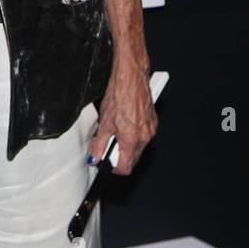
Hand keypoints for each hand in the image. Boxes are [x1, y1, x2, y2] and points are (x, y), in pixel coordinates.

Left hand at [88, 51, 157, 174]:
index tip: (108, 165)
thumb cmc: (119, 95)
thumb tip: (95, 157)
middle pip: (133, 159)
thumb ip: (99, 143)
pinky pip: (144, 136)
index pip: (126, 167)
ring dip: (127, 145)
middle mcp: (144, 137)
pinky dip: (135, 135)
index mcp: (131, 139)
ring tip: (116, 131)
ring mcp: (151, 130)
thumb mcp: (104, 122)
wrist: (132, 78)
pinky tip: (126, 124)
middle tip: (108, 146)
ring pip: (139, 148)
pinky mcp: (153, 122)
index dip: (115, 169)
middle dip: (120, 156)